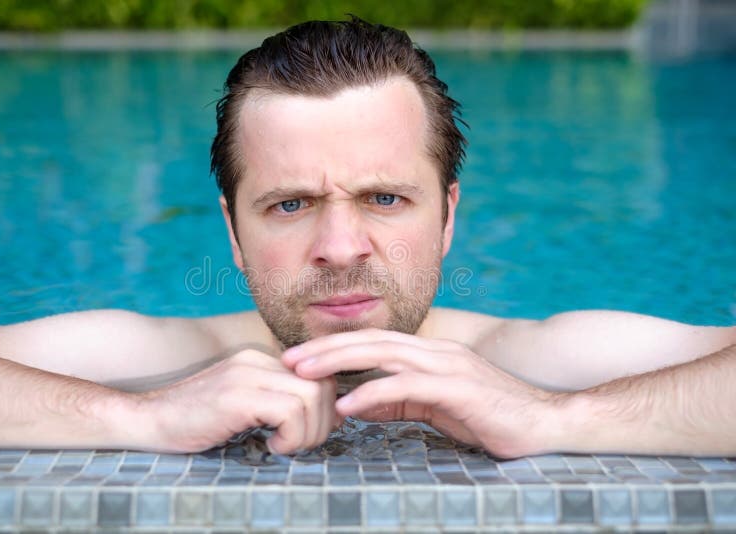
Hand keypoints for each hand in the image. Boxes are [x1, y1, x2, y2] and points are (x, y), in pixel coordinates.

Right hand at [132, 349, 338, 453]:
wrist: (146, 421)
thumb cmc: (193, 422)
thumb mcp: (241, 405)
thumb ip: (275, 401)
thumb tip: (325, 417)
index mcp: (259, 360)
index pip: (317, 375)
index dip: (326, 408)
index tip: (313, 432)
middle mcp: (256, 361)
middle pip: (322, 384)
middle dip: (324, 422)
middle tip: (301, 444)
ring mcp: (245, 375)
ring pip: (312, 396)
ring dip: (309, 432)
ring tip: (285, 446)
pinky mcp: (236, 397)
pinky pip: (290, 411)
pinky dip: (291, 437)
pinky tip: (271, 447)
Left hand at [282, 329, 563, 457]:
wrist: (545, 423)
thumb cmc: (489, 415)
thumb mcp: (433, 407)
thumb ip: (397, 401)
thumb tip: (357, 403)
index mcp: (428, 354)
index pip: (372, 342)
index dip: (334, 347)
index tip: (299, 358)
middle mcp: (435, 352)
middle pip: (370, 341)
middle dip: (326, 348)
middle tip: (288, 358)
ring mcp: (448, 366)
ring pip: (383, 355)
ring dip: (340, 362)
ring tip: (305, 373)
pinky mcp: (459, 388)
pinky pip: (409, 387)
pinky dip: (375, 392)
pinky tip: (349, 403)